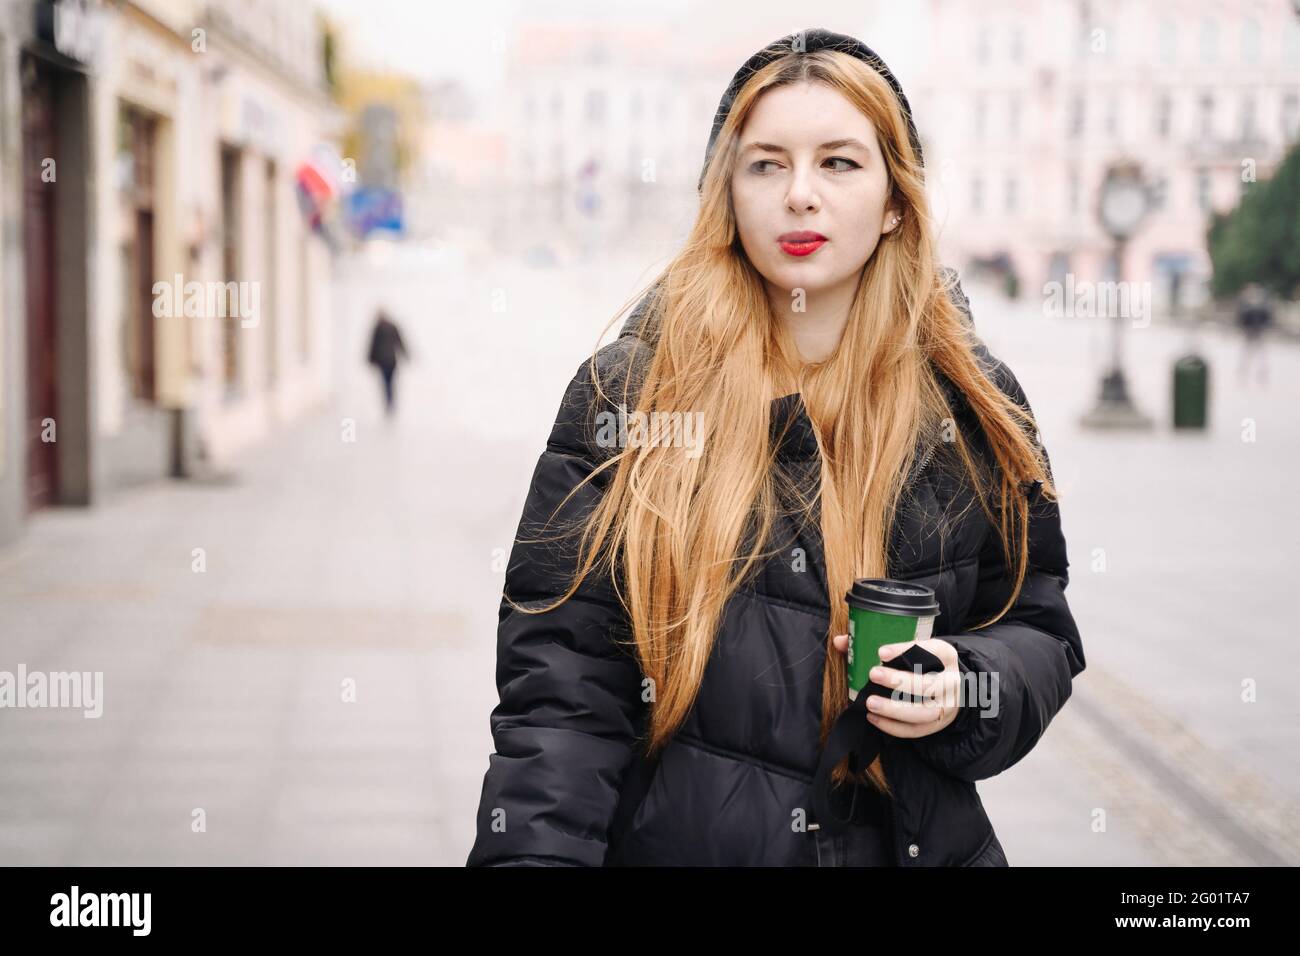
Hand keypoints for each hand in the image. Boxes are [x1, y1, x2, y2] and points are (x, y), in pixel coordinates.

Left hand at [830, 635, 962, 738]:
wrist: (951, 689)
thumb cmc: (923, 665)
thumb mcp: (913, 650)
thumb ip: (876, 644)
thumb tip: (840, 642)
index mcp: (947, 656)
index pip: (933, 649)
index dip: (907, 650)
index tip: (881, 652)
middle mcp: (951, 681)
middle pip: (928, 684)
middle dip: (898, 681)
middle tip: (872, 674)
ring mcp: (946, 706)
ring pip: (923, 711)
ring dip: (894, 709)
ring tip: (870, 703)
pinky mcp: (938, 724)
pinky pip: (916, 730)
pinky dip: (893, 726)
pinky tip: (874, 718)